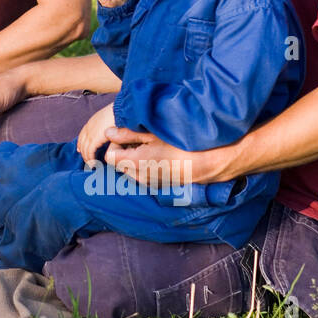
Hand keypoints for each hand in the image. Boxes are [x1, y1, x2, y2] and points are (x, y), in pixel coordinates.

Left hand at [75, 101, 115, 163]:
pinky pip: (90, 151)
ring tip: (91, 165)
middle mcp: (89, 127)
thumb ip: (108, 124)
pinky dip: (90, 158)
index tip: (80, 150)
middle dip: (83, 152)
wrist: (121, 110)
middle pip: (82, 142)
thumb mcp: (111, 117)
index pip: (83, 134)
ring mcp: (91, 132)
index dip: (81, 143)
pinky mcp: (94, 139)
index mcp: (93, 121)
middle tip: (87, 160)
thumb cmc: (121, 113)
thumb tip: (111, 129)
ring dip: (87, 158)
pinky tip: (93, 163)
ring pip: (85, 149)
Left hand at [103, 127, 218, 185]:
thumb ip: (128, 134)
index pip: (109, 157)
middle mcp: (141, 176)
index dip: (115, 144)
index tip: (126, 136)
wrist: (209, 162)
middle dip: (123, 152)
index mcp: (137, 163)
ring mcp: (150, 183)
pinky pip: (143, 175)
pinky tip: (158, 155)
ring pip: (130, 170)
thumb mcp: (154, 134)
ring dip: (133, 159)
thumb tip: (108, 132)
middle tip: (138, 139)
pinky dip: (144, 166)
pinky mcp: (159, 185)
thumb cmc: (182, 144)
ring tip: (150, 146)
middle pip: (119, 164)